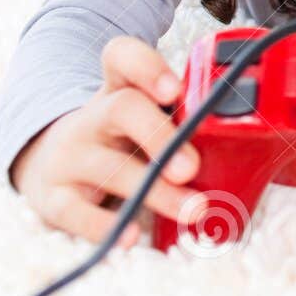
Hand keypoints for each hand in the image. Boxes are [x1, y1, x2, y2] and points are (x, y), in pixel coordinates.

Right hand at [10, 36, 201, 244]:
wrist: (51, 169)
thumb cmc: (121, 143)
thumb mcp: (147, 123)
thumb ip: (185, 123)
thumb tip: (244, 146)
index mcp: (118, 90)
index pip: (122, 58)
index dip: (147, 68)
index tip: (175, 91)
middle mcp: (91, 117)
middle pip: (122, 108)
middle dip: (161, 136)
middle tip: (191, 166)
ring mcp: (68, 156)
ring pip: (110, 167)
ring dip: (155, 191)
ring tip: (193, 209)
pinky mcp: (52, 198)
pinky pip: (76, 213)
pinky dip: (104, 226)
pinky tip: (131, 237)